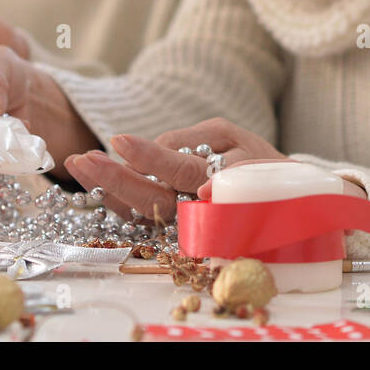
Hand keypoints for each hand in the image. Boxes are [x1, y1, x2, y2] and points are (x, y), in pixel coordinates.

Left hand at [64, 118, 284, 221]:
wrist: (288, 204)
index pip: (180, 169)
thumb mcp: (234, 137)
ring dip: (111, 190)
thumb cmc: (260, 164)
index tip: (119, 140)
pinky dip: (121, 204)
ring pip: (149, 212)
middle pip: (156, 196)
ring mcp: (193, 223)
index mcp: (221, 179)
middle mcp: (205, 206)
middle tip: (82, 159)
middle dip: (116, 177)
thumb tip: (175, 165)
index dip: (150, 157)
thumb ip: (199, 145)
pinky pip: (148, 219)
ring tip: (81, 166)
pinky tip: (97, 188)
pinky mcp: (183, 231)